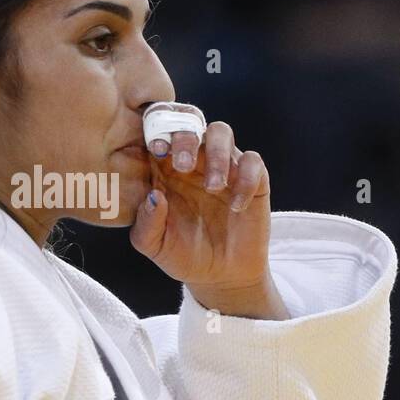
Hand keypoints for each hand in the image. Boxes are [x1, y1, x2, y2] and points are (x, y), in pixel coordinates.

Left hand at [130, 112, 288, 319]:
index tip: (155, 147)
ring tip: (214, 187)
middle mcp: (192, 160)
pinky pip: (252, 161)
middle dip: (185, 136)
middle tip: (182, 165)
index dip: (155, 129)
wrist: (220, 276)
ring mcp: (222, 166)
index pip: (157, 131)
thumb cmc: (181, 255)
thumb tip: (155, 197)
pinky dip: (245, 178)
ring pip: (220, 132)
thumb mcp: (154, 246)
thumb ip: (146, 224)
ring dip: (216, 154)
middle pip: (188, 123)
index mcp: (162, 168)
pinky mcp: (252, 178)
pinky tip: (236, 206)